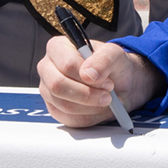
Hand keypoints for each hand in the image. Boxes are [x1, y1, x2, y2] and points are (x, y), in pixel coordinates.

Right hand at [38, 34, 156, 127]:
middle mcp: (47, 68)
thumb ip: (103, 60)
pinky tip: (100, 109)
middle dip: (87, 95)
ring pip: (65, 105)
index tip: (108, 83)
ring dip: (91, 107)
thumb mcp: (115, 55)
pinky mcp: (55, 109)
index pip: (66, 65)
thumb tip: (88, 74)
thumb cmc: (113, 66)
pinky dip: (90, 117)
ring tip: (108, 101)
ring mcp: (48, 90)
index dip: (88, 77)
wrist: (119, 84)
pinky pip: (69, 119)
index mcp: (57, 47)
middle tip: (108, 96)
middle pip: (58, 86)